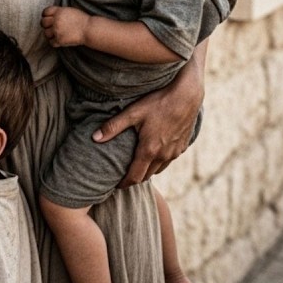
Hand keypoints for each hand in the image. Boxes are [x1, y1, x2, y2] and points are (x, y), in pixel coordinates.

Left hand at [41, 5, 90, 47]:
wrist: (90, 29)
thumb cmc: (82, 20)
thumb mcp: (69, 11)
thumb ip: (59, 12)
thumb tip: (49, 16)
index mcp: (59, 11)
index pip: (45, 12)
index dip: (46, 15)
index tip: (48, 18)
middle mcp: (56, 20)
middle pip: (43, 22)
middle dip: (46, 25)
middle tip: (52, 27)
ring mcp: (57, 31)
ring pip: (46, 33)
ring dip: (50, 34)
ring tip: (57, 34)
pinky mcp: (59, 40)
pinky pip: (51, 42)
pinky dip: (54, 42)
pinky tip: (59, 40)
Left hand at [95, 50, 204, 185]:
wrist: (187, 96)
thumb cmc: (158, 103)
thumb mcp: (132, 112)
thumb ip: (113, 127)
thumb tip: (94, 138)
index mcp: (149, 150)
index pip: (135, 176)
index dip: (124, 184)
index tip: (115, 186)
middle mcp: (164, 155)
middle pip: (146, 176)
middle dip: (134, 179)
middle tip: (122, 177)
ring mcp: (175, 152)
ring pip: (159, 169)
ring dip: (147, 170)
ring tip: (136, 166)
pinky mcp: (183, 146)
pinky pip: (169, 160)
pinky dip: (159, 161)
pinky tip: (153, 153)